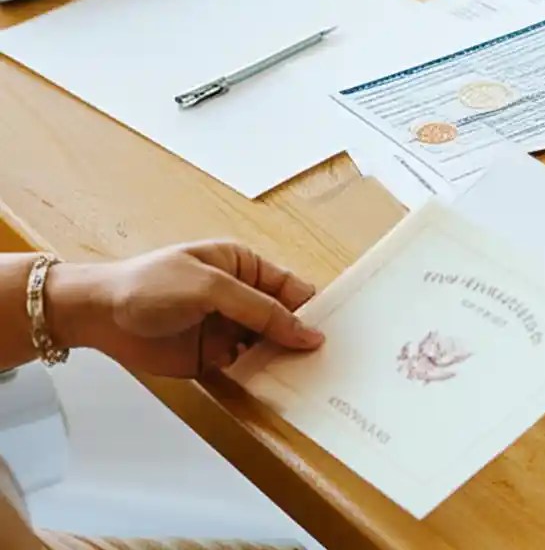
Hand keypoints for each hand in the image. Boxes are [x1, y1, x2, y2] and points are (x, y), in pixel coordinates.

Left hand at [47, 240, 323, 376]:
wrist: (97, 316)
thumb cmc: (149, 286)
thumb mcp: (211, 288)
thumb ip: (260, 310)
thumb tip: (308, 333)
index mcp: (246, 267)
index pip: (293, 290)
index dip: (314, 311)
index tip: (335, 335)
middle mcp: (242, 298)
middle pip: (286, 322)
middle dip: (303, 341)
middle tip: (329, 365)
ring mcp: (229, 329)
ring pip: (271, 348)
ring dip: (284, 363)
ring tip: (309, 382)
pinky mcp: (215, 358)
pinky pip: (248, 370)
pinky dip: (262, 379)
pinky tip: (277, 390)